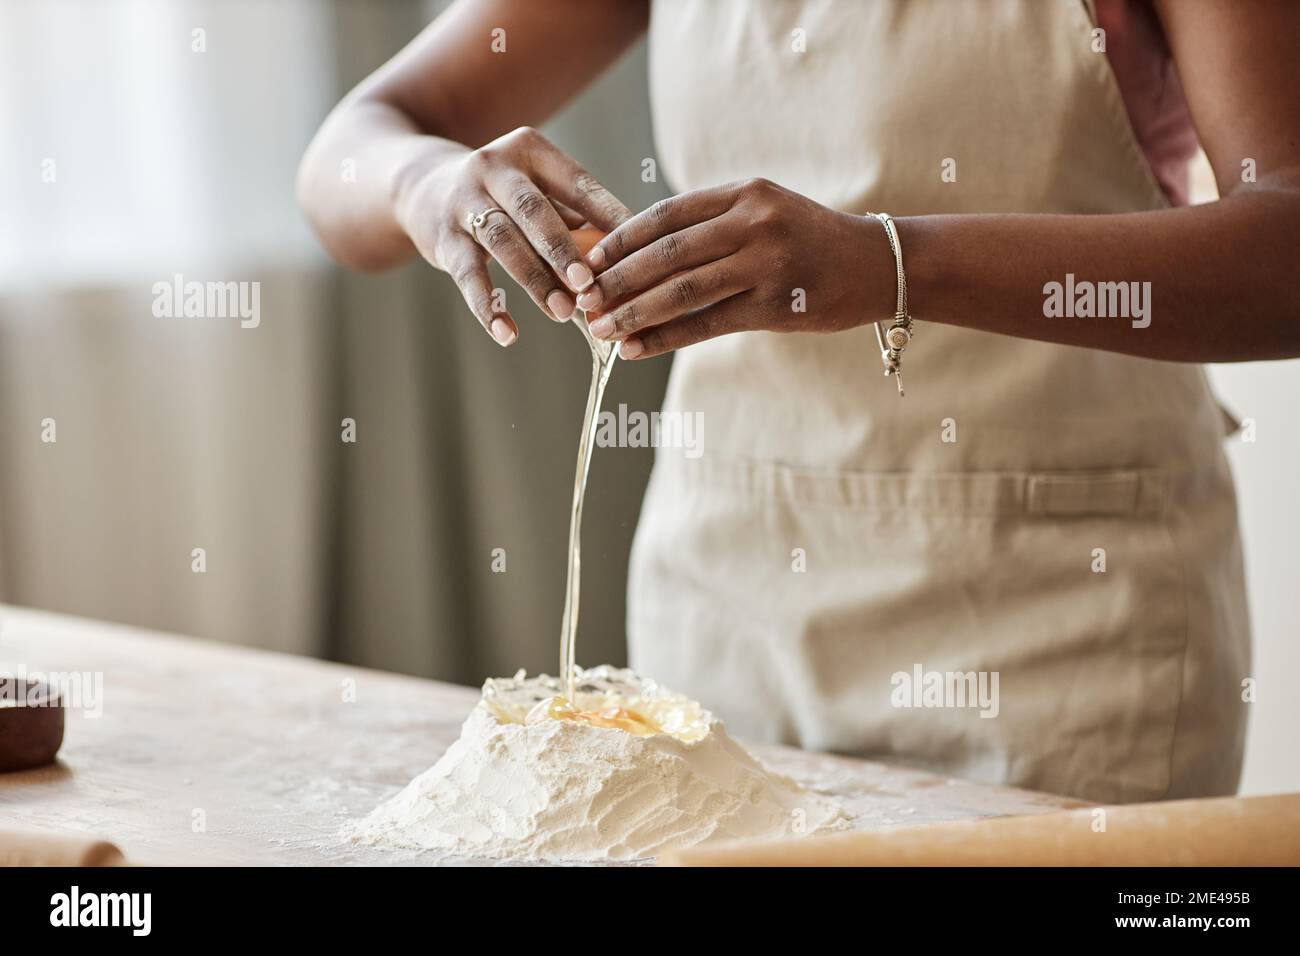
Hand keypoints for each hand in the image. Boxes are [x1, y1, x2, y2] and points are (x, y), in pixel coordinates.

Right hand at [394, 126, 631, 345]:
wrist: (421, 186)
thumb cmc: (504, 198)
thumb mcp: (540, 192)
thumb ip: (580, 220)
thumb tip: (635, 263)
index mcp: (532, 151)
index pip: (577, 183)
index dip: (608, 216)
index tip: (637, 250)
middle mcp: (494, 168)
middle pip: (535, 211)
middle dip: (564, 251)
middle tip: (590, 286)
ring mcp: (464, 201)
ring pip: (503, 242)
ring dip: (534, 280)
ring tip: (563, 313)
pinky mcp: (443, 237)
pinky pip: (468, 275)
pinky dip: (488, 307)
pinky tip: (508, 334)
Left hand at [579, 178, 892, 358]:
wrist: (876, 264)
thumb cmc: (809, 239)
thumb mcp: (765, 211)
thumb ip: (713, 223)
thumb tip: (642, 253)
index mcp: (744, 193)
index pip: (667, 213)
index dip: (623, 238)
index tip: (589, 259)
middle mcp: (753, 222)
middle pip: (668, 253)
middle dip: (618, 280)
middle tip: (583, 301)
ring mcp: (765, 263)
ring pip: (682, 291)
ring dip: (634, 313)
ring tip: (601, 329)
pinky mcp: (775, 305)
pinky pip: (707, 324)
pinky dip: (666, 338)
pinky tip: (636, 349)